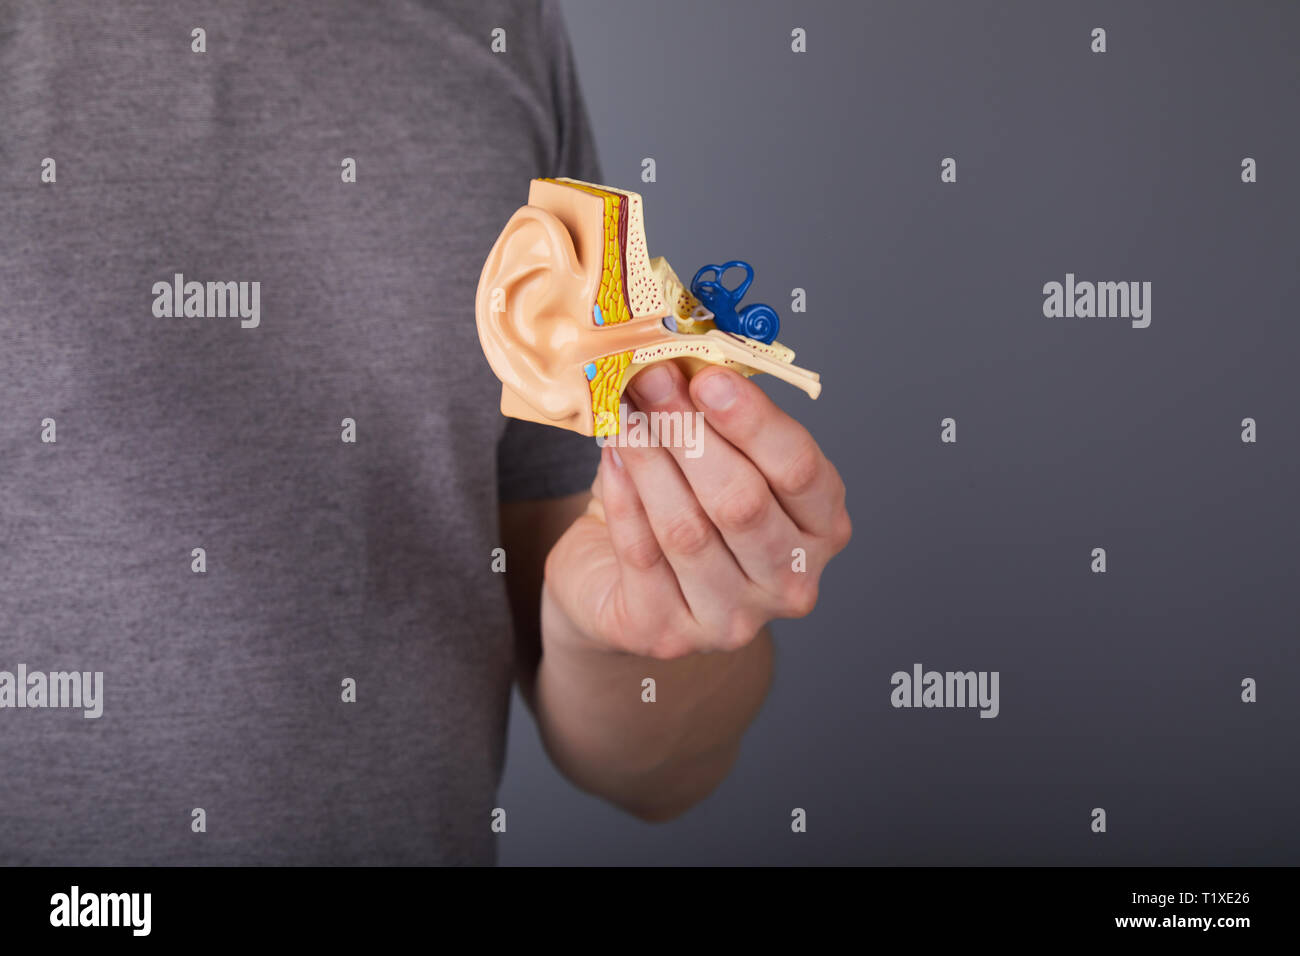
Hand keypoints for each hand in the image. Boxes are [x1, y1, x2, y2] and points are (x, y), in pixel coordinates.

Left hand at [543, 359, 851, 659]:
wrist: (622, 584)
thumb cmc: (682, 507)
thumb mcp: (715, 456)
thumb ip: (714, 414)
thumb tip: (684, 355)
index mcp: (821, 528)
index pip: (800, 471)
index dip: (753, 421)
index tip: (707, 378)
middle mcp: (790, 582)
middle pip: (743, 503)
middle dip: (691, 433)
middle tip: (650, 381)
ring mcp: (733, 619)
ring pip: (688, 530)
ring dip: (650, 460)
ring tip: (624, 414)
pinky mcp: (669, 635)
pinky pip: (642, 556)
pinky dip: (624, 499)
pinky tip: (612, 458)